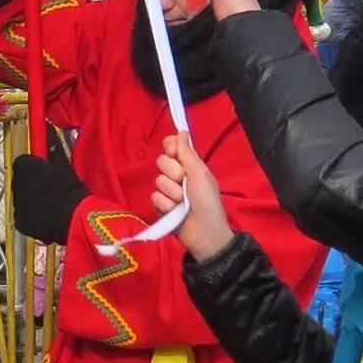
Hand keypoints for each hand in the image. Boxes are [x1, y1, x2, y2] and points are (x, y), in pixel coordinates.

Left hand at [8, 149, 87, 244]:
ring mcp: (15, 203)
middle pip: (20, 181)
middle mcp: (14, 183)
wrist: (72, 216)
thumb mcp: (63, 163)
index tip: (45, 172)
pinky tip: (46, 216)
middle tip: (50, 189)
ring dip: (31, 199)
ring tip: (50, 204)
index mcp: (23, 165)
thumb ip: (52, 145)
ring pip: (21, 198)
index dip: (34, 168)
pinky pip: (23, 216)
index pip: (22, 163)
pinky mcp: (18, 221)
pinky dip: (31, 216)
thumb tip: (46, 124)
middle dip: (31, 183)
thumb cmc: (70, 187)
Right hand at [152, 133, 234, 258]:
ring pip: (158, 181)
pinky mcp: (159, 206)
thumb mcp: (200, 174)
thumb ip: (188, 153)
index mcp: (189, 165)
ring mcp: (167, 191)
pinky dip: (166, 205)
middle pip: (162, 161)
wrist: (205, 232)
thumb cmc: (207, 201)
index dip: (170, 147)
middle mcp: (176, 175)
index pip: (172, 146)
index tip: (173, 151)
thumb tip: (181, 130)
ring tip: (183, 203)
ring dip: (173, 193)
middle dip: (174, 172)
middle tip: (185, 183)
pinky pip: (155, 197)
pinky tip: (175, 211)